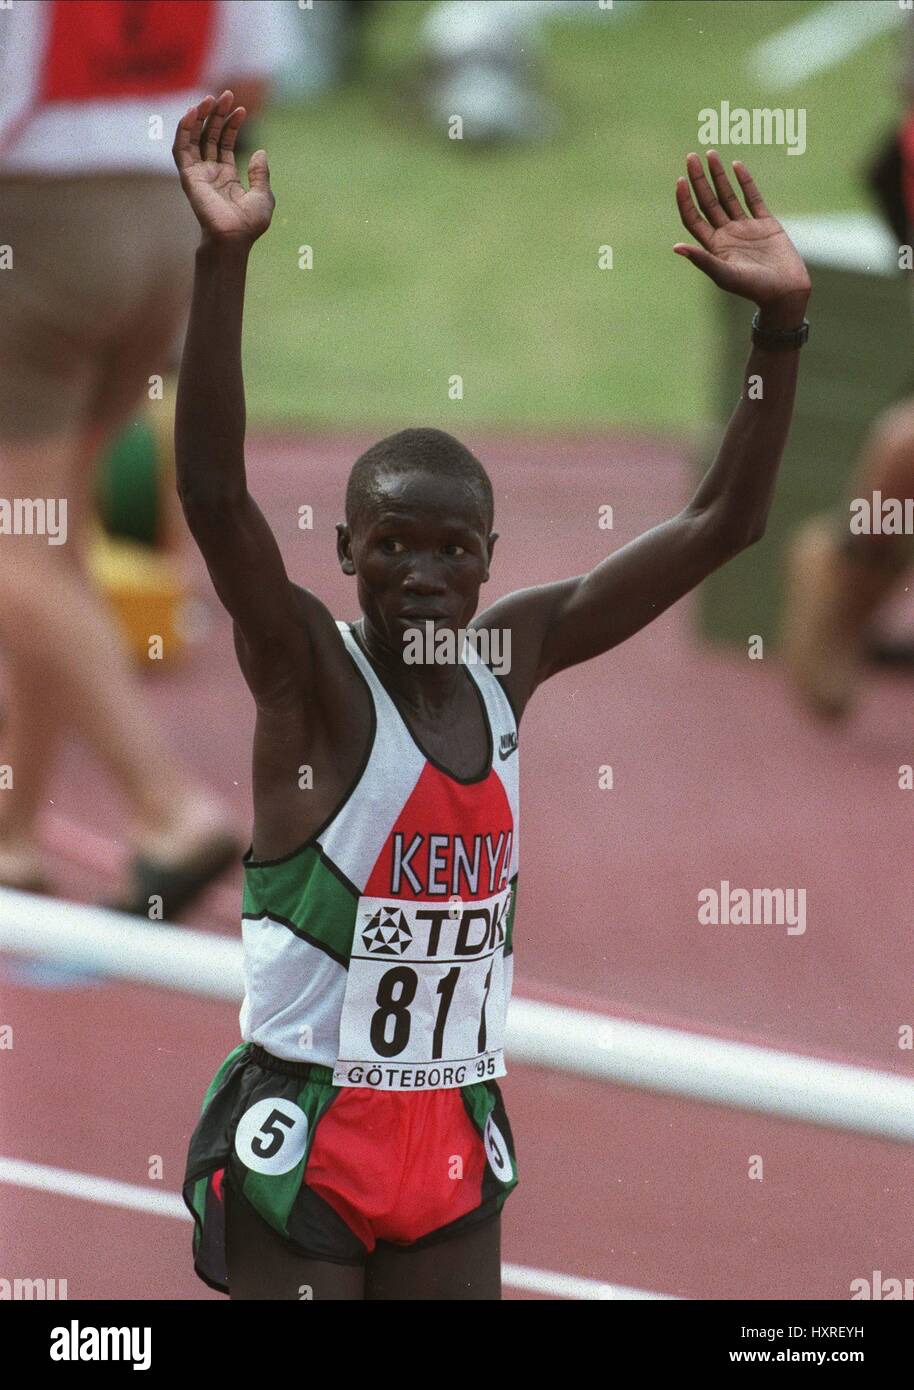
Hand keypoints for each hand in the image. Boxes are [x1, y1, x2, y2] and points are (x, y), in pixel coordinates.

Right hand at [172, 90, 274, 245]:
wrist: (234, 238)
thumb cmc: (249, 224)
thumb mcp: (264, 195)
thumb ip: (260, 173)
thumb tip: (260, 152)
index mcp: (226, 176)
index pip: (225, 142)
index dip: (231, 125)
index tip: (241, 109)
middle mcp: (210, 172)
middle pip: (209, 135)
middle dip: (217, 114)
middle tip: (226, 94)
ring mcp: (198, 173)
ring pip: (194, 138)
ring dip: (200, 117)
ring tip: (210, 98)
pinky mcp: (188, 176)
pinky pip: (181, 149)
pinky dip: (184, 130)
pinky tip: (192, 113)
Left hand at [673, 151, 810, 316]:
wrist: (785, 292)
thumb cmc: (753, 288)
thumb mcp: (724, 274)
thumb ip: (702, 259)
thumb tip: (675, 247)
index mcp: (714, 247)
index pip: (694, 218)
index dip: (685, 200)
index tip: (680, 180)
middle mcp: (727, 235)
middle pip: (708, 202)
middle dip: (699, 180)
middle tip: (691, 157)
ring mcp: (746, 228)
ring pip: (728, 196)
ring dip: (719, 176)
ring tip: (710, 154)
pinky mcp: (766, 223)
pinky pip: (753, 198)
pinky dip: (745, 182)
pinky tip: (736, 165)